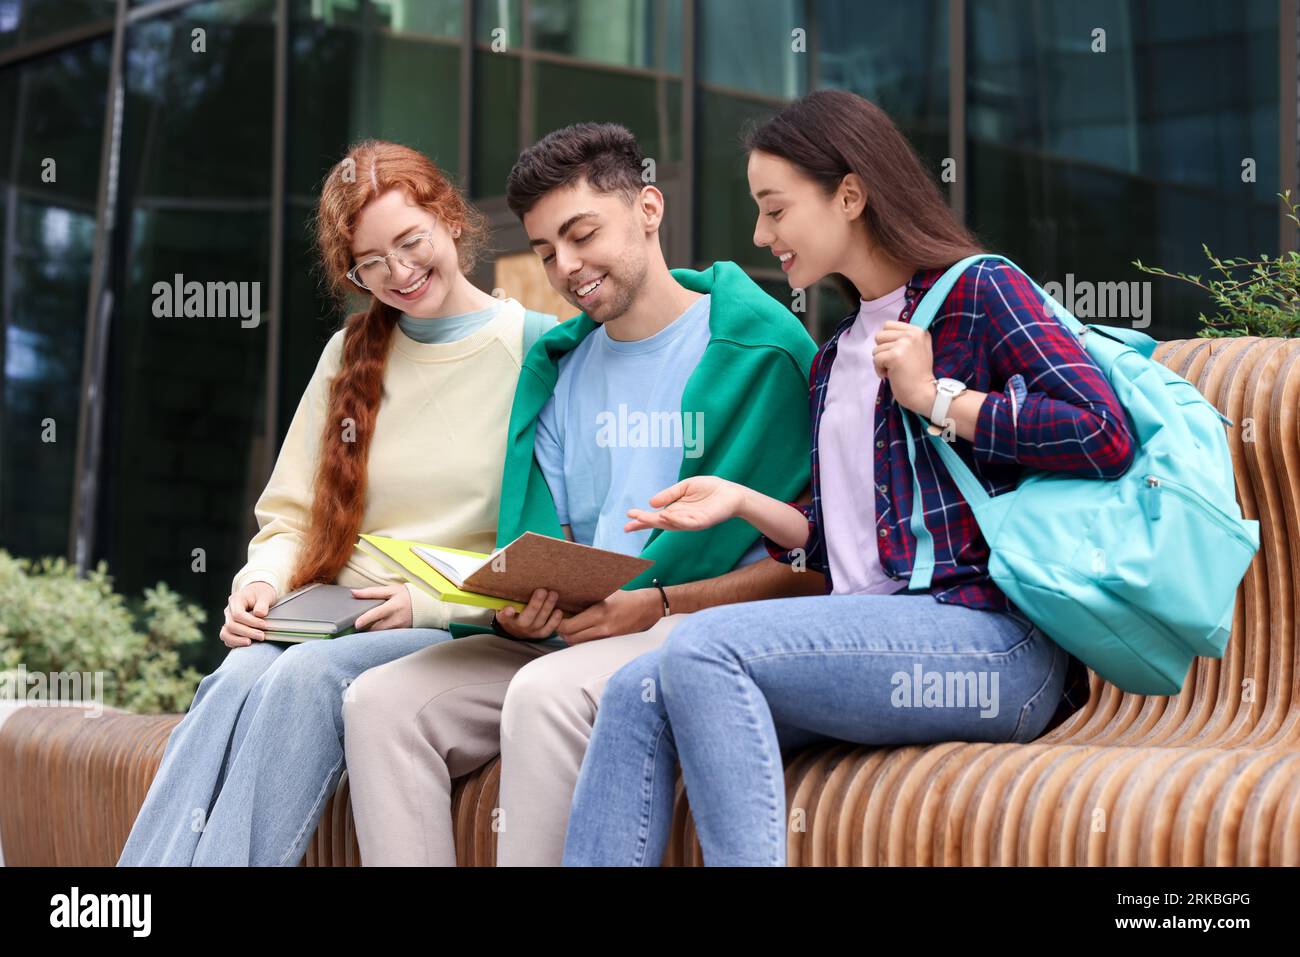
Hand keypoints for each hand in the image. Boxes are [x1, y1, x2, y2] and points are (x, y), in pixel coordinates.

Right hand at [220, 581, 277, 647]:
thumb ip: (263, 604)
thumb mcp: (266, 595)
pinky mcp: (230, 628)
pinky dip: (235, 643)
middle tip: (262, 636)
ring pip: (225, 633)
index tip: (264, 625)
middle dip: (247, 632)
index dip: (251, 622)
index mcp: (236, 599)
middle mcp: (229, 610)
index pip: (238, 614)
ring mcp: (227, 620)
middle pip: (231, 625)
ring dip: (238, 640)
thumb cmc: (262, 594)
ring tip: (251, 643)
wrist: (258, 594)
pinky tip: (247, 644)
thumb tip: (259, 614)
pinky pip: (227, 638)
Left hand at [351, 584, 412, 630]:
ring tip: (365, 627)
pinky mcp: (401, 634)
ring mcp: (400, 628)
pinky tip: (376, 629)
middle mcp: (397, 619)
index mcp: (393, 606)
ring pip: (380, 634)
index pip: (377, 614)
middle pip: (376, 628)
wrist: (426, 604)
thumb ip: (371, 592)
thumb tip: (354, 593)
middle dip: (365, 628)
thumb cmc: (407, 595)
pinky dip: (380, 634)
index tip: (356, 624)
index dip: (365, 619)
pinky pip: (387, 636)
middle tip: (357, 625)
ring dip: (372, 632)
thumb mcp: (390, 590)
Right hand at [496, 588, 562, 639]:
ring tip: (553, 594)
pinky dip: (555, 621)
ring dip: (547, 607)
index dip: (506, 613)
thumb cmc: (513, 608)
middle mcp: (517, 626)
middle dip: (535, 604)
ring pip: (539, 622)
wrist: (516, 627)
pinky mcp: (540, 634)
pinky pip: (548, 630)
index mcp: (505, 617)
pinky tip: (559, 610)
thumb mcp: (505, 602)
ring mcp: (530, 631)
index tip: (510, 609)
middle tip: (542, 590)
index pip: (504, 616)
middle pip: (526, 618)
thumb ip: (509, 594)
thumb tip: (505, 571)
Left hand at [556, 589, 661, 644]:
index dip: (559, 623)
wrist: (646, 608)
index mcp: (599, 613)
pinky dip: (582, 640)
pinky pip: (589, 644)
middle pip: (571, 638)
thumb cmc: (624, 597)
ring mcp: (607, 637)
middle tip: (559, 622)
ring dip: (571, 637)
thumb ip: (586, 598)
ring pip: (579, 644)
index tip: (557, 616)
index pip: (570, 626)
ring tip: (570, 627)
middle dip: (562, 631)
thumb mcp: (605, 593)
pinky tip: (582, 631)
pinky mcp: (610, 642)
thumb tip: (565, 598)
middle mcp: (603, 628)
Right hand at [625, 476, 747, 532]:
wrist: (731, 492)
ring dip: (656, 522)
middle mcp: (681, 518)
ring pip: (670, 524)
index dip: (642, 517)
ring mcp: (691, 522)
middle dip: (644, 523)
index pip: (655, 516)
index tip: (628, 516)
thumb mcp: (685, 487)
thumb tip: (651, 503)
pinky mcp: (702, 522)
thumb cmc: (709, 489)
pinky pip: (686, 523)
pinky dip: (675, 520)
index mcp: (675, 510)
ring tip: (641, 518)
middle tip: (628, 525)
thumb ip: (669, 494)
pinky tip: (665, 516)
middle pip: (659, 523)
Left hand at [872, 319, 937, 414]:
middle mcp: (912, 334)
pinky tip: (891, 375)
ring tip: (895, 370)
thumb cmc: (918, 374)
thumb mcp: (918, 348)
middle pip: (880, 335)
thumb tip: (884, 333)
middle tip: (895, 363)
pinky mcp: (895, 356)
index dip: (887, 341)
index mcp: (918, 330)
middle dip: (883, 351)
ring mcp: (904, 344)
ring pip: (876, 349)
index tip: (897, 354)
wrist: (924, 392)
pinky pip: (876, 359)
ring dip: (881, 362)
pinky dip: (879, 370)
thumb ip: (904, 338)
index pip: (888, 325)